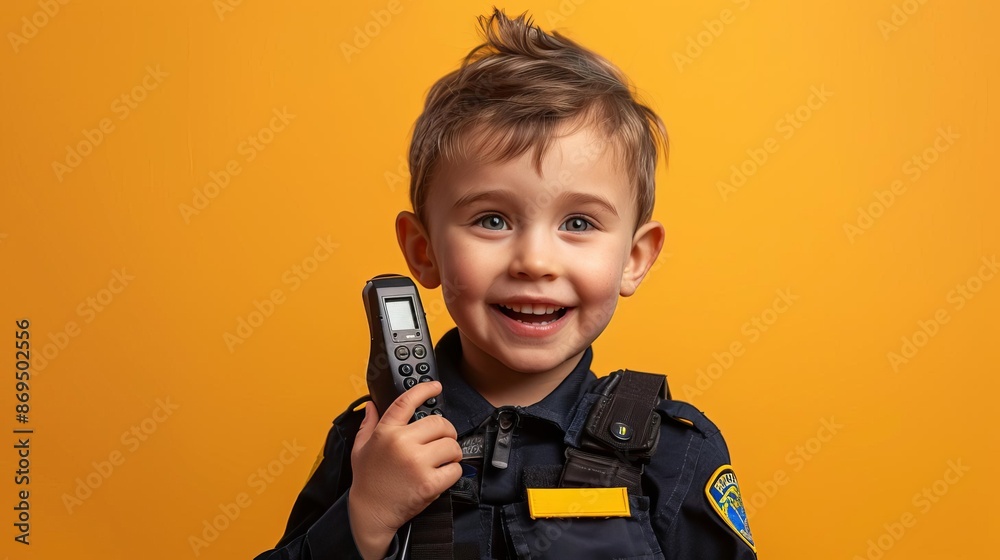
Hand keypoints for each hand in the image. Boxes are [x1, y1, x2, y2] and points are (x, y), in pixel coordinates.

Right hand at [348, 381, 462, 559]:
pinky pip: (455, 469)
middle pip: (440, 423)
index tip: (436, 386)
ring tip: (440, 461)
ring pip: (452, 445)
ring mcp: (417, 463)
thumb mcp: (361, 448)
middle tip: (440, 441)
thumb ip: (368, 425)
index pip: (407, 401)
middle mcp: (402, 444)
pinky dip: (452, 472)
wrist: (372, 513)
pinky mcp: (429, 482)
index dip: (425, 390)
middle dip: (445, 432)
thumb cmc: (367, 481)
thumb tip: (371, 406)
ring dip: (451, 453)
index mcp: (386, 432)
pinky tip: (440, 476)